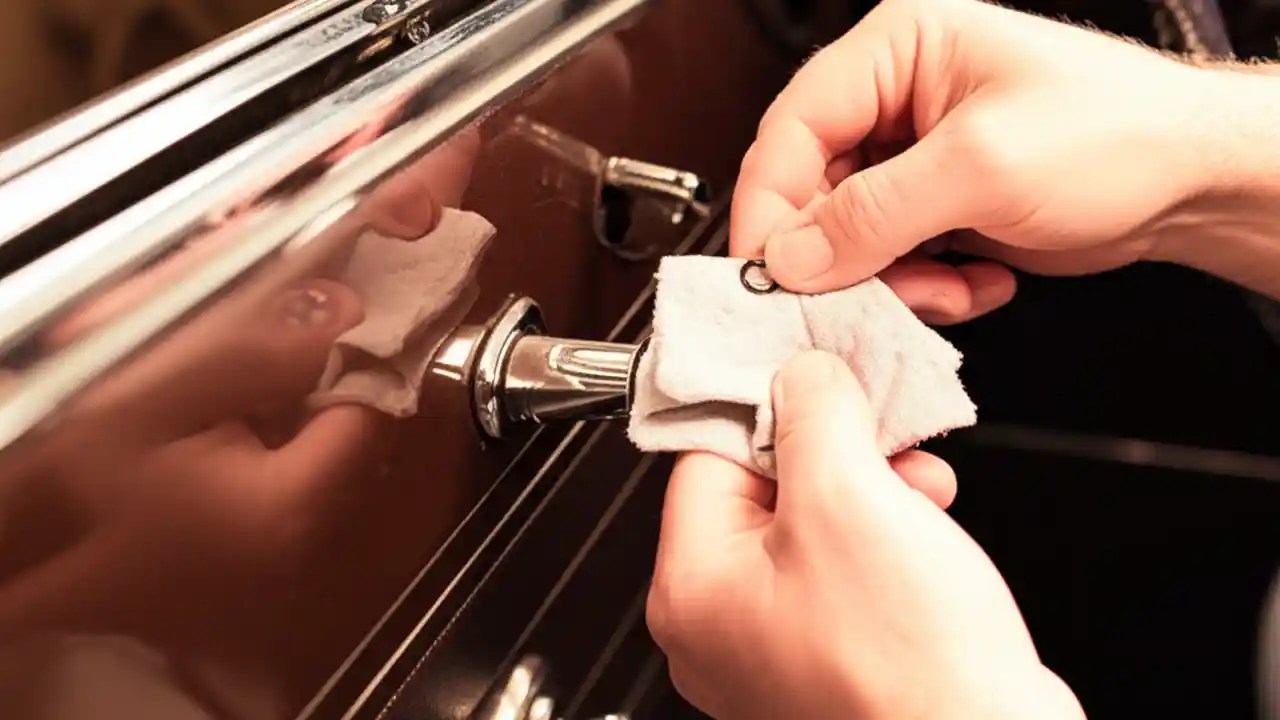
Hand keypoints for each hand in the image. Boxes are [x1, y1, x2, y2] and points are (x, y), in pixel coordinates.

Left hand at [647, 352, 1084, 719]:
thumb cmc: (907, 671)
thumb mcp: (847, 498)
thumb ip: (813, 415)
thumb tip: (801, 375)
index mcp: (691, 589)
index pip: (706, 454)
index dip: (768, 408)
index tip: (814, 381)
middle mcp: (720, 628)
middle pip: (762, 489)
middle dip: (834, 452)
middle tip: (880, 436)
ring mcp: (776, 650)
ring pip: (812, 527)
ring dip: (871, 488)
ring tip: (920, 483)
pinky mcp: (834, 660)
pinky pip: (844, 571)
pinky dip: (886, 536)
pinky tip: (926, 525)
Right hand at [732, 0, 1272, 292]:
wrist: (1192, 181)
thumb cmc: (1117, 133)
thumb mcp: (982, 167)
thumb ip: (874, 213)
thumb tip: (790, 255)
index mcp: (895, 49)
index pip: (793, 128)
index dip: (771, 205)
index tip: (767, 271)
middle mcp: (893, 100)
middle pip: (812, 189)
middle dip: (839, 256)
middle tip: (862, 297)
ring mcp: (912, 157)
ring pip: (846, 236)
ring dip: (889, 281)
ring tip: (946, 289)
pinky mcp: (932, 206)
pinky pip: (887, 259)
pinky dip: (922, 287)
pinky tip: (976, 280)